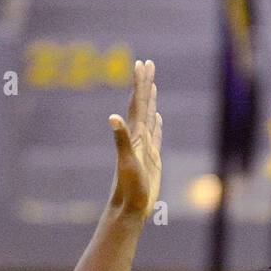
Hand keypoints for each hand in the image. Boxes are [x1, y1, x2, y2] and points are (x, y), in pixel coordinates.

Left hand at [109, 59, 162, 218]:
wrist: (129, 207)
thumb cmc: (129, 187)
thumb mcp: (127, 162)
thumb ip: (121, 139)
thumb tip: (113, 118)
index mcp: (135, 134)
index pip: (138, 103)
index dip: (140, 83)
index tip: (143, 64)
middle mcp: (139, 137)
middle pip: (142, 104)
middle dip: (145, 84)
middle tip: (148, 63)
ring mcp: (145, 147)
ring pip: (148, 117)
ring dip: (150, 100)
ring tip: (152, 85)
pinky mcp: (152, 158)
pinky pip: (155, 134)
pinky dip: (156, 124)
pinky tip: (157, 118)